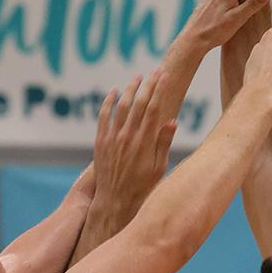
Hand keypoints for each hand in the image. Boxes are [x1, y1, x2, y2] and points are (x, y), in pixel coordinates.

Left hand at [89, 73, 177, 233]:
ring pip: (121, 106)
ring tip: (137, 77)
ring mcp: (112, 138)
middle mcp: (128, 137)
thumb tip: (171, 120)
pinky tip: (114, 92)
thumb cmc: (142, 188)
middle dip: (148, 84)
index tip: (165, 76)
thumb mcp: (159, 168)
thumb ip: (163, 143)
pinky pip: (104, 117)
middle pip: (139, 103)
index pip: (154, 108)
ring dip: (130, 89)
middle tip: (155, 70)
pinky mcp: (100, 142)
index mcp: (145, 142)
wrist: (115, 201)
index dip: (160, 89)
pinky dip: (108, 102)